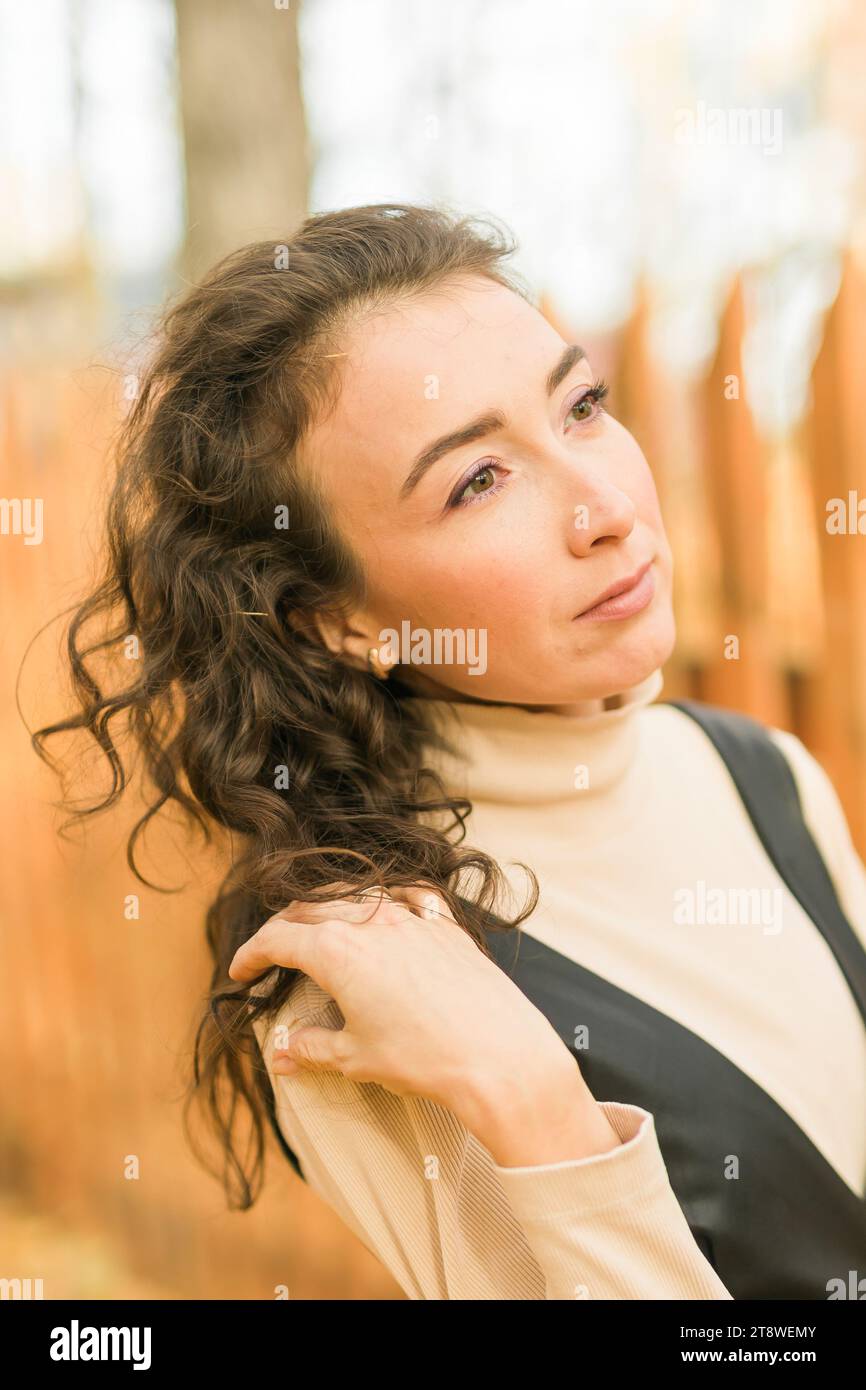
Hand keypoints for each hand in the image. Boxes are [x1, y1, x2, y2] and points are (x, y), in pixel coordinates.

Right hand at [228, 882, 584, 1130]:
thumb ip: (312, 1048)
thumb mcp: (356, 1057)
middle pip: (312, 909)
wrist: (499, 1055)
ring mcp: (413, 917)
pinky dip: (387, 901)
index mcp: (337, 949)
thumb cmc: (425, 1057)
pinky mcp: (447, 926)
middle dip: (285, 929)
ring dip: (330, 910)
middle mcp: (372, 920)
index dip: (252, 954)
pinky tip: (388, 911)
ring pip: (358, 895)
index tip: (239, 971)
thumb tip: (283, 1052)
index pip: (279, 939)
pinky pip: (409, 897)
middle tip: (273, 955)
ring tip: (322, 932)